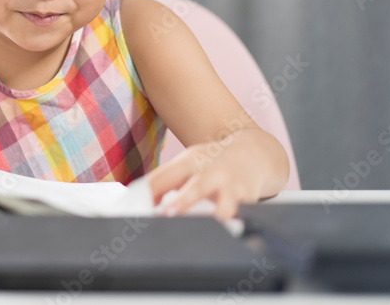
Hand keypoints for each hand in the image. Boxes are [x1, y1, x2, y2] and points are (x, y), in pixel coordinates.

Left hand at [146, 138, 264, 222]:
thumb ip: (164, 183)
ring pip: (224, 204)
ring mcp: (232, 187)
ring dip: (215, 216)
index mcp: (189, 162)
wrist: (252, 154)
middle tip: (167, 215)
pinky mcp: (249, 201)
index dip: (149, 193)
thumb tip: (146, 204)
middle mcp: (211, 173)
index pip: (164, 177)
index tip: (137, 209)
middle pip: (195, 187)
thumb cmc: (211, 164)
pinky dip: (235, 226)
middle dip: (182, 202)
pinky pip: (242, 216)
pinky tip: (229, 235)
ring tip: (204, 229)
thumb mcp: (186, 165)